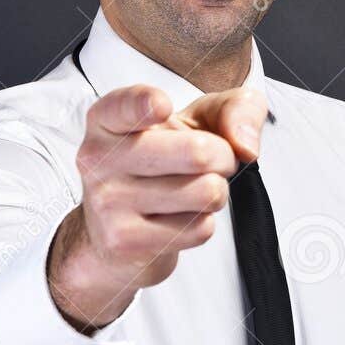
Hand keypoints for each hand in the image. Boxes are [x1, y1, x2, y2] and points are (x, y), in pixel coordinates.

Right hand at [46, 82, 268, 331]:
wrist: (120, 232)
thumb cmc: (163, 162)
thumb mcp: (198, 120)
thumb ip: (235, 108)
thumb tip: (245, 145)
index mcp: (107, 120)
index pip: (124, 105)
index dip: (147, 103)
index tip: (162, 106)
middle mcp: (98, 158)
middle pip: (197, 153)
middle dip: (224, 159)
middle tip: (212, 162)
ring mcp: (107, 201)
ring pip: (205, 192)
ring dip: (215, 193)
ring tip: (193, 191)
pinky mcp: (124, 241)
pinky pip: (199, 228)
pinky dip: (203, 223)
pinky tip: (179, 218)